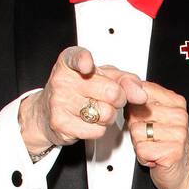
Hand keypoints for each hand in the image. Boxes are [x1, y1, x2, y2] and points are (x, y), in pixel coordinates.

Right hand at [18, 47, 148, 153]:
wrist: (48, 112)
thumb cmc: (80, 90)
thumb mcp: (104, 77)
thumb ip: (126, 80)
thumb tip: (140, 95)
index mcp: (70, 62)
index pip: (76, 57)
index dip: (84, 61)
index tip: (87, 66)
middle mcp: (62, 80)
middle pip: (110, 92)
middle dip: (117, 98)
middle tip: (108, 98)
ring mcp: (59, 102)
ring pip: (105, 114)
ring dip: (108, 116)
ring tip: (95, 109)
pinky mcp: (61, 124)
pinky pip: (97, 130)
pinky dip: (99, 129)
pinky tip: (88, 121)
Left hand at [126, 82, 188, 188]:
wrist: (182, 171)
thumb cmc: (166, 144)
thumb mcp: (155, 117)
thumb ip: (142, 102)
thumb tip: (124, 93)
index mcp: (176, 102)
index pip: (142, 91)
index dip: (134, 107)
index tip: (143, 119)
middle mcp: (180, 115)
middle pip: (136, 113)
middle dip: (136, 129)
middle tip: (151, 138)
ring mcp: (178, 133)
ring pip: (136, 131)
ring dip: (139, 144)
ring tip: (153, 147)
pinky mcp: (173, 151)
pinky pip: (141, 149)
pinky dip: (143, 157)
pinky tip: (154, 157)